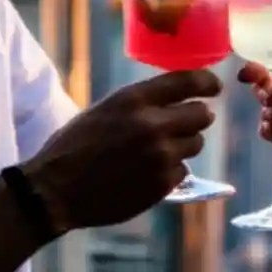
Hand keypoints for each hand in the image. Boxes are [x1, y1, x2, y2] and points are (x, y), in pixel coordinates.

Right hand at [21, 69, 220, 231]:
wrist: (57, 190)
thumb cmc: (75, 145)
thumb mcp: (106, 109)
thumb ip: (141, 102)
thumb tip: (176, 97)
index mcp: (135, 99)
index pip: (187, 81)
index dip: (206, 82)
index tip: (214, 86)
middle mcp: (153, 124)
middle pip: (202, 115)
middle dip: (197, 117)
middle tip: (188, 122)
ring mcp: (160, 156)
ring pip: (196, 144)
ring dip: (184, 144)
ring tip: (160, 149)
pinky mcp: (162, 184)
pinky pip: (182, 170)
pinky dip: (171, 170)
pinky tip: (148, 171)